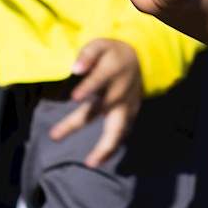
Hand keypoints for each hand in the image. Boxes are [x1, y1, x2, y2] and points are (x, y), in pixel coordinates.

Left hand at [51, 38, 145, 168]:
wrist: (141, 59)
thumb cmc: (112, 53)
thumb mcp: (100, 45)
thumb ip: (87, 55)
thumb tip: (75, 69)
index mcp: (112, 72)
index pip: (99, 80)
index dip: (88, 88)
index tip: (74, 97)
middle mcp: (120, 93)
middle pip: (110, 116)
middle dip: (95, 134)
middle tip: (65, 142)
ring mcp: (127, 106)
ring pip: (119, 130)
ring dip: (107, 148)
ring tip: (91, 163)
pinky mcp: (130, 114)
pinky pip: (122, 134)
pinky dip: (112, 148)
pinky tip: (98, 160)